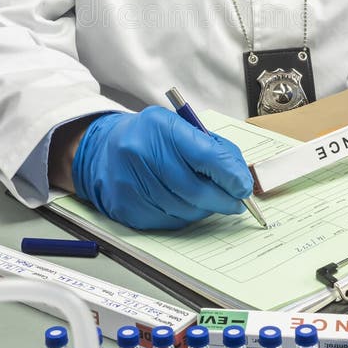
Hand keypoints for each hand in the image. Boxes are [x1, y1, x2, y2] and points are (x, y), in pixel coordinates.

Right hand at [71, 106, 252, 229]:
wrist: (103, 150)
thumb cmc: (151, 138)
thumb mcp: (180, 127)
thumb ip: (212, 147)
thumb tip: (240, 178)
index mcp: (159, 126)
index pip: (205, 155)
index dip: (230, 175)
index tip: (244, 186)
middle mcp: (140, 153)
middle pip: (195, 189)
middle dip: (223, 199)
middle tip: (236, 202)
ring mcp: (129, 182)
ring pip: (184, 209)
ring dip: (205, 209)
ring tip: (210, 201)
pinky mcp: (125, 207)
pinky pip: (167, 221)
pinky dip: (184, 216)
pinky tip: (185, 205)